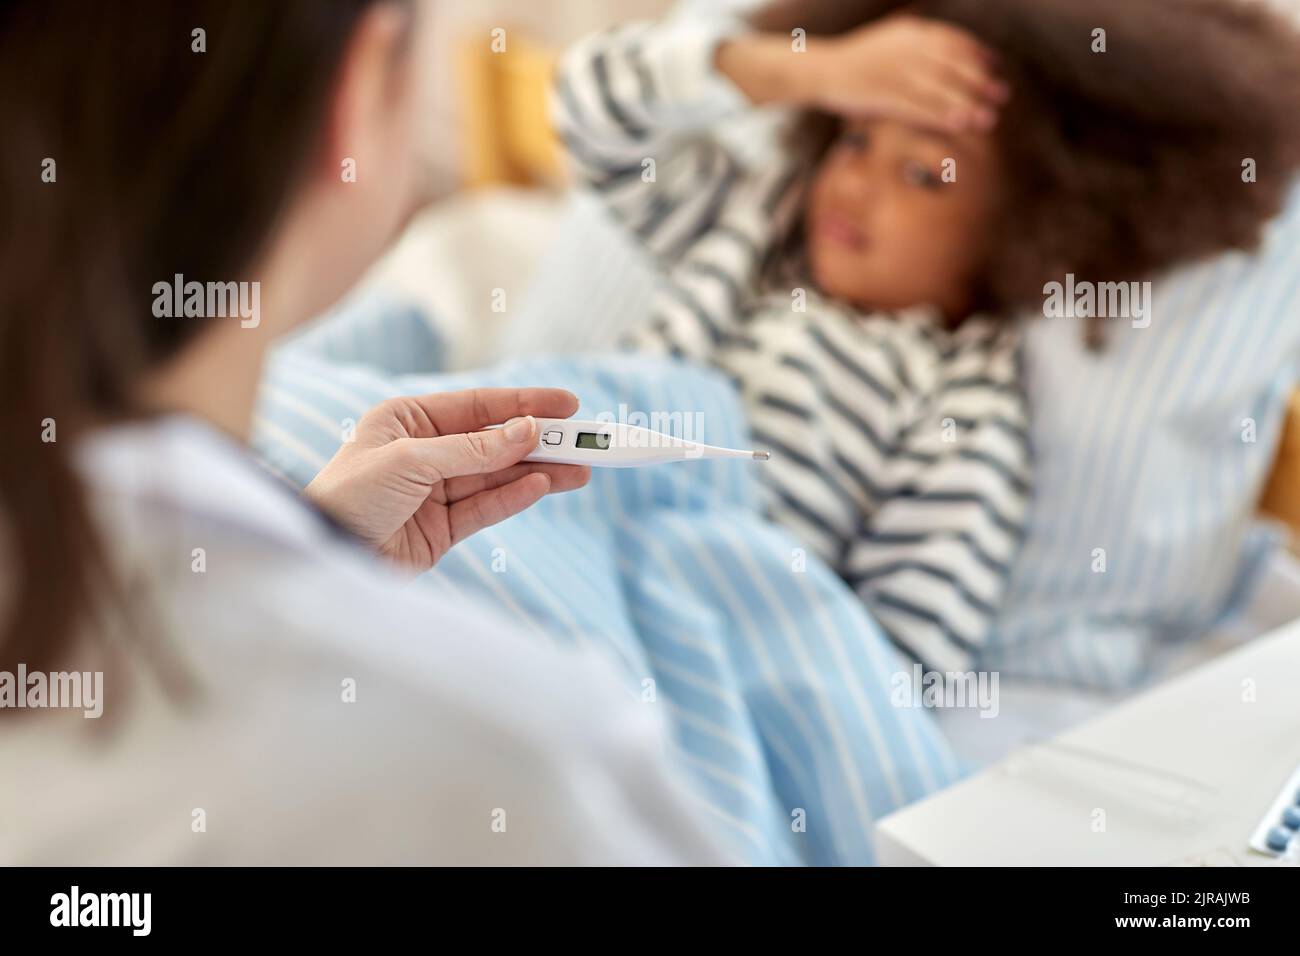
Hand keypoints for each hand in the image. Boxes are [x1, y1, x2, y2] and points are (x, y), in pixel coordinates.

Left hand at [304, 388, 589, 572]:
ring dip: (538, 472)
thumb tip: (528, 431)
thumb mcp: (410, 462)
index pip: (477, 406)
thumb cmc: (348, 497)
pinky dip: (515, 498)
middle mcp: (422, 451)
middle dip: (539, 441)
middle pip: (493, 442)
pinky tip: (544, 487)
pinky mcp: (440, 530)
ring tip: (581, 470)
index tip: (568, 403)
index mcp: (405, 419)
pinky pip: (486, 508)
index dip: (525, 403)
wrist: (322, 556)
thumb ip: (473, 449)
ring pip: (496, 477)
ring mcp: (433, 492)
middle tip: (585, 441)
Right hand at [717, 15, 1007, 132]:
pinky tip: (958, 124)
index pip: (953, 41)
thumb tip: (948, 56)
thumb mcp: (889, 40)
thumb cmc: (856, 60)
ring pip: (939, 89)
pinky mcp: (883, 94)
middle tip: (1001, 96)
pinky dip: (941, 115)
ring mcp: (894, 72)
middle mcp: (905, 49)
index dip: (977, 55)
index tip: (994, 68)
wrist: (819, 69)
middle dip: (979, 81)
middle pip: (952, 65)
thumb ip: (916, 43)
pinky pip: (918, 106)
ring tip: (987, 119)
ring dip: (966, 104)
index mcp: (909, 32)